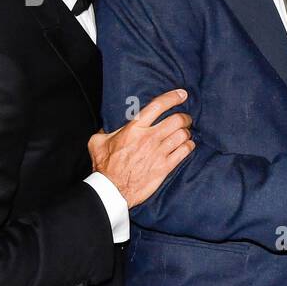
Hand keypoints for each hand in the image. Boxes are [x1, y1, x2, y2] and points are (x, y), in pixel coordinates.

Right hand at [88, 89, 193, 207]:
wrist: (112, 190)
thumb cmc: (104, 166)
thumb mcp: (97, 142)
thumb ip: (105, 130)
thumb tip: (108, 125)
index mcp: (134, 129)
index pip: (158, 106)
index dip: (173, 97)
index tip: (182, 94)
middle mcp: (149, 138)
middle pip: (176, 120)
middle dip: (184, 117)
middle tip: (184, 119)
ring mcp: (159, 153)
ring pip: (183, 135)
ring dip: (186, 132)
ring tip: (185, 133)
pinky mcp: (165, 167)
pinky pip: (185, 151)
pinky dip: (189, 146)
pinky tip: (187, 145)